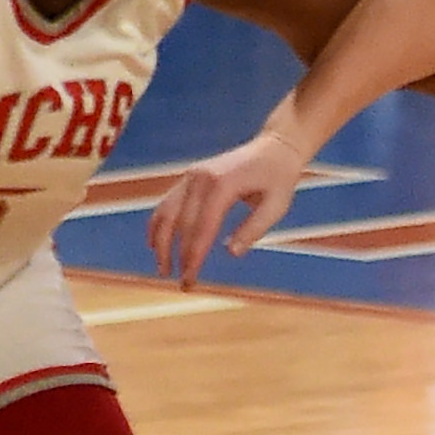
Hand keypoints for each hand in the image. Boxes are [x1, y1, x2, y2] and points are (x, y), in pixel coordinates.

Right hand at [148, 131, 310, 286]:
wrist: (273, 149)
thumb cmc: (279, 179)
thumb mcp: (276, 206)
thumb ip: (254, 228)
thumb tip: (231, 252)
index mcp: (222, 184)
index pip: (201, 228)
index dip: (193, 257)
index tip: (190, 281)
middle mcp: (200, 178)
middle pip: (181, 224)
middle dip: (179, 256)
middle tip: (184, 285)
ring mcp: (191, 176)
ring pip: (166, 212)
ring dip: (161, 242)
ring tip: (164, 270)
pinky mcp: (189, 178)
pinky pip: (167, 203)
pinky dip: (159, 224)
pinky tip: (156, 246)